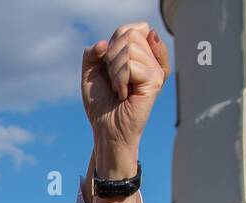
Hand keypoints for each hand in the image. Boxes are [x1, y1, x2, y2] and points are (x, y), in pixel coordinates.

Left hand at [82, 23, 167, 173]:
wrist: (106, 130)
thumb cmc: (101, 104)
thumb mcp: (90, 73)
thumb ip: (92, 53)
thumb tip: (104, 43)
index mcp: (140, 53)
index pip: (129, 29)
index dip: (113, 44)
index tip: (110, 66)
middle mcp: (151, 59)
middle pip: (130, 34)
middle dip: (112, 58)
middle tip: (114, 80)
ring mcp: (155, 69)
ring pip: (129, 50)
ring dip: (115, 72)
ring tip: (119, 88)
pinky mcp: (155, 81)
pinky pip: (130, 66)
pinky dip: (119, 81)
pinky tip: (123, 94)